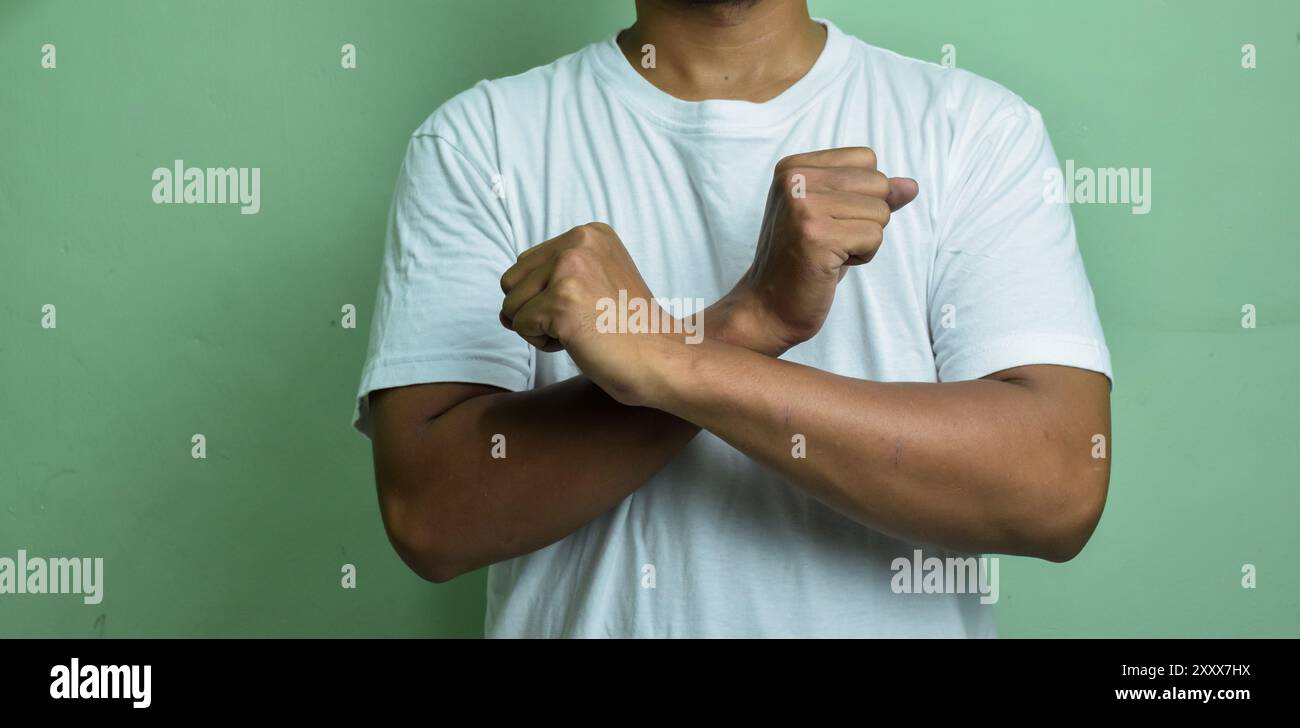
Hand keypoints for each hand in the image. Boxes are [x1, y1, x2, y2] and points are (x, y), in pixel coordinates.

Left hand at [499, 222, 677, 405]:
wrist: (661, 358)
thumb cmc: (627, 331)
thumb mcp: (594, 283)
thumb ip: (549, 280)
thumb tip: (502, 311)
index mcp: (590, 233)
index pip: (527, 263)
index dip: (546, 296)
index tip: (591, 306)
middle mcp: (579, 241)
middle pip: (511, 280)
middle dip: (536, 310)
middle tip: (584, 320)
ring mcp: (569, 269)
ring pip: (510, 304)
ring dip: (539, 327)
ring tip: (582, 329)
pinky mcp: (561, 300)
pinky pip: (519, 325)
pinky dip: (543, 342)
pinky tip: (579, 341)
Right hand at [717, 147, 918, 355]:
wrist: (768, 307)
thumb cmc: (804, 261)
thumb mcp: (836, 217)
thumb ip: (871, 196)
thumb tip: (911, 186)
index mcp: (794, 167)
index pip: (866, 159)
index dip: (862, 195)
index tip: (828, 219)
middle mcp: (794, 179)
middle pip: (878, 183)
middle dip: (867, 218)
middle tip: (829, 240)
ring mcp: (803, 206)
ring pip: (880, 212)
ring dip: (864, 240)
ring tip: (829, 253)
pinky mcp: (816, 235)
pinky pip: (875, 237)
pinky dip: (862, 257)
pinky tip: (830, 264)